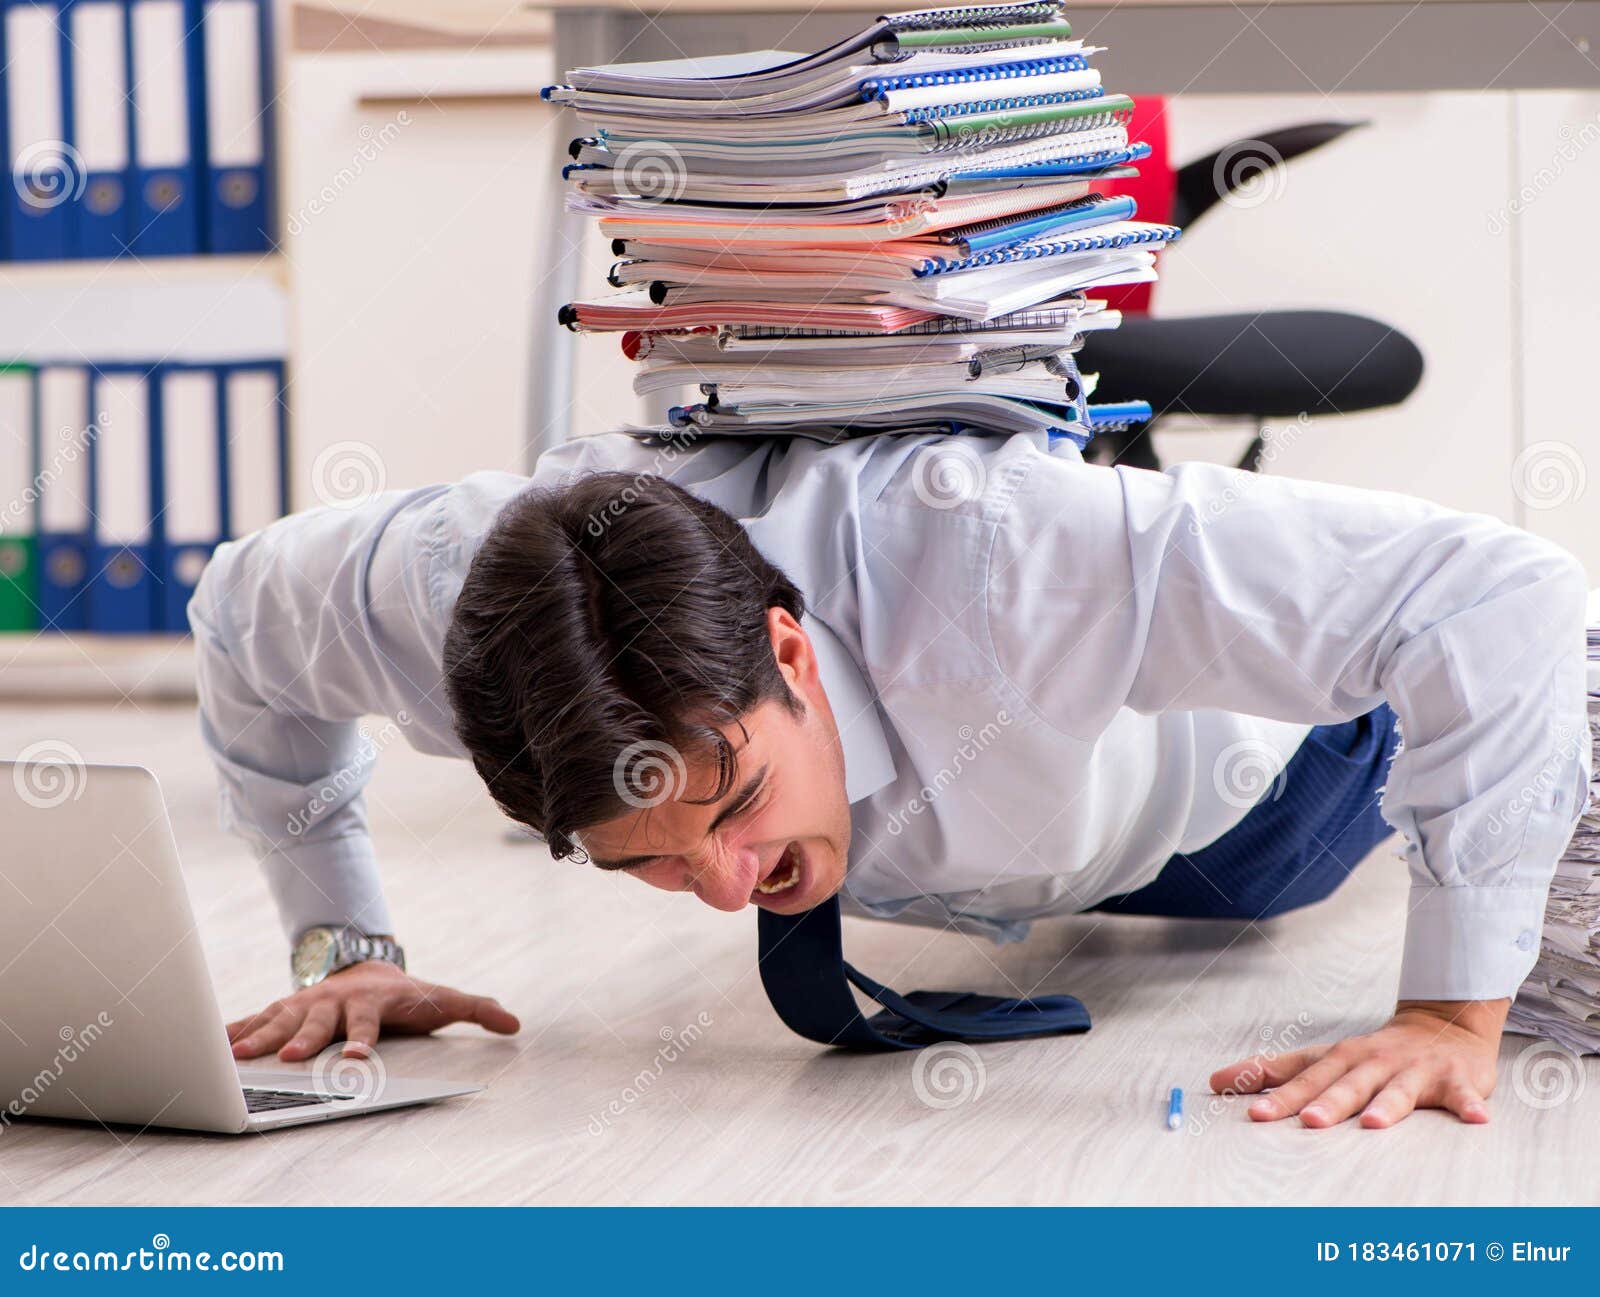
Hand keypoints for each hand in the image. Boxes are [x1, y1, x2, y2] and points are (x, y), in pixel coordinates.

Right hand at [226, 960, 520, 1060]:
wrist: (366, 967)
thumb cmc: (406, 995)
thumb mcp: (441, 998)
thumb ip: (476, 1009)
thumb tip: (515, 1022)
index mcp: (372, 1005)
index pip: (368, 1026)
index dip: (363, 1042)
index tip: (356, 1059)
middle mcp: (334, 1004)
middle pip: (318, 1023)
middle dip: (303, 1039)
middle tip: (291, 1057)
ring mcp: (304, 1006)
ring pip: (278, 1021)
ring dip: (258, 1038)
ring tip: (233, 1057)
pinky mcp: (281, 1011)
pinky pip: (253, 1021)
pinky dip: (232, 1032)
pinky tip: (208, 1048)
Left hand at [1210, 999, 1507, 1129]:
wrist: (1442, 1024)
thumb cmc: (1373, 1053)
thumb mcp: (1323, 1058)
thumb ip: (1273, 1072)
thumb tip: (1213, 1081)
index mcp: (1340, 1059)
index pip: (1303, 1077)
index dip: (1277, 1093)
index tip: (1251, 1112)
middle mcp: (1373, 1062)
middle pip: (1345, 1084)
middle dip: (1325, 1102)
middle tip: (1305, 1121)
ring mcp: (1415, 1070)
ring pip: (1398, 1090)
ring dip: (1387, 1105)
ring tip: (1373, 1123)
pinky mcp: (1456, 1080)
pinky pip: (1463, 1096)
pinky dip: (1469, 1106)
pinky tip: (1476, 1119)